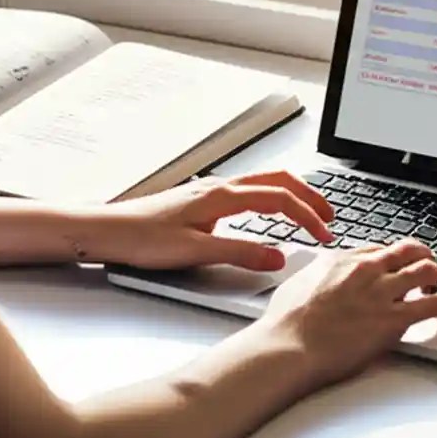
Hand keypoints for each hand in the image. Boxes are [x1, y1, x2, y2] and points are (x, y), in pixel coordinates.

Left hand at [88, 171, 333, 270]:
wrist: (106, 231)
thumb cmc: (141, 238)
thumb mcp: (195, 251)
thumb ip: (240, 253)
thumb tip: (277, 257)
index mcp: (223, 196)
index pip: (279, 199)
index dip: (307, 216)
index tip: (323, 234)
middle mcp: (220, 187)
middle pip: (278, 180)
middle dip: (309, 195)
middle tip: (330, 215)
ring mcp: (211, 191)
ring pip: (264, 183)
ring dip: (291, 194)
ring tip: (308, 212)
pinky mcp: (203, 201)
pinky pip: (249, 191)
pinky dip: (271, 198)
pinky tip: (269, 215)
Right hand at [257, 240, 436, 386]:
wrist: (288, 348)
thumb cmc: (285, 325)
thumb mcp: (298, 285)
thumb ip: (317, 278)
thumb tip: (318, 281)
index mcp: (342, 259)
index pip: (381, 249)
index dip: (394, 261)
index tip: (397, 271)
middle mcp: (366, 269)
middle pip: (409, 250)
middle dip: (421, 260)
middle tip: (424, 276)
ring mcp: (382, 292)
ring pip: (428, 270)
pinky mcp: (394, 319)